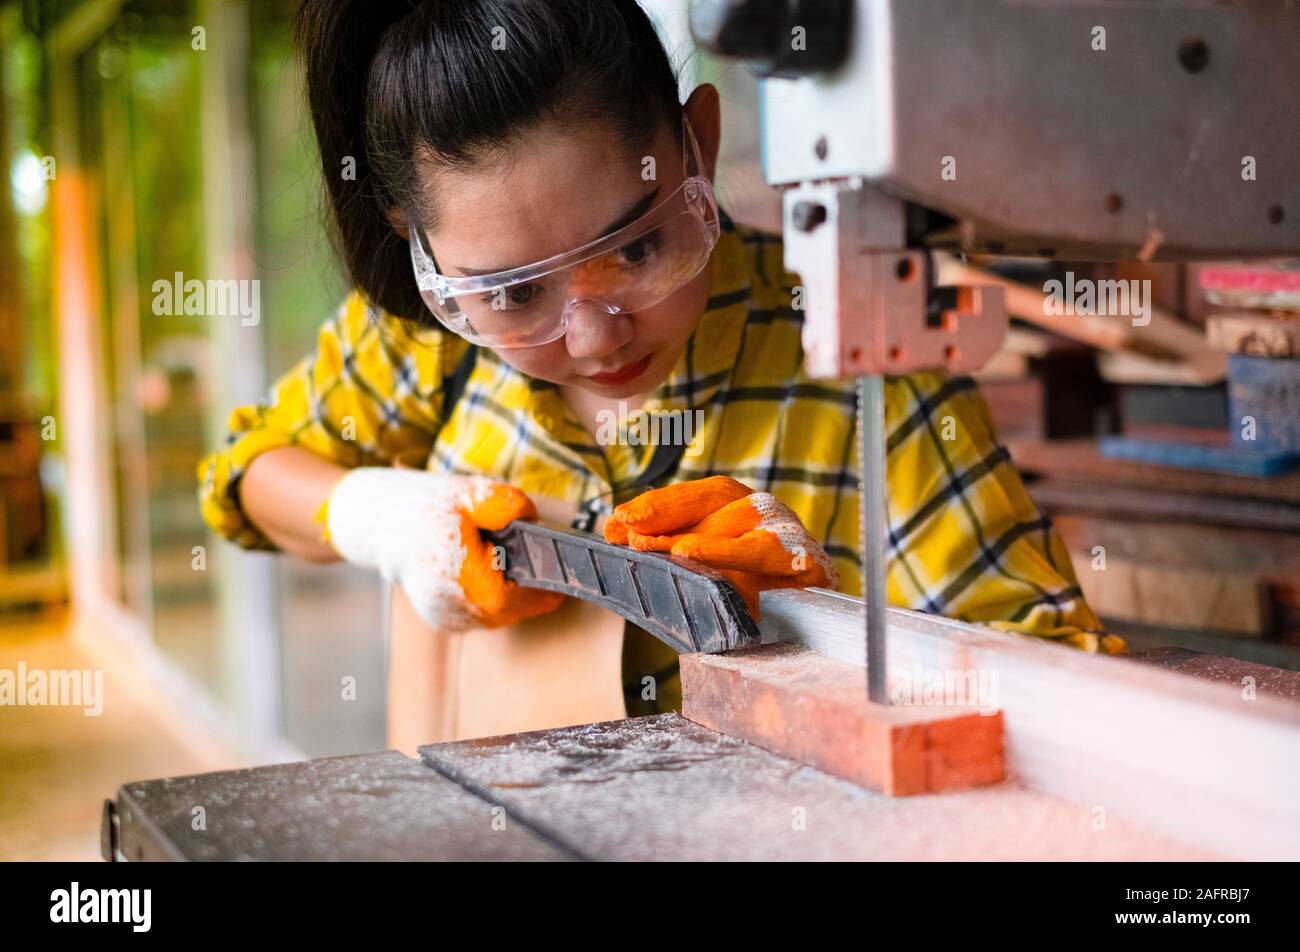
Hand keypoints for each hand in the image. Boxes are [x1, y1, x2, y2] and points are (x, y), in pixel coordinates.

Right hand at [324, 468, 564, 630]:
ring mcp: (441, 614)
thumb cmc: (429, 505)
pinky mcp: (442, 620)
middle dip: (528, 596)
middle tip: (546, 578)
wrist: (382, 523)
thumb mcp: (469, 491)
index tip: (558, 582)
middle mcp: (443, 599)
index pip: (505, 597)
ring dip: (511, 600)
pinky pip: (480, 619)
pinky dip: (493, 604)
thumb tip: (530, 519)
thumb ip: (504, 504)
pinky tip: (493, 581)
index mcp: (452, 567)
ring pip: (493, 618)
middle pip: (503, 612)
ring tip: (516, 574)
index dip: (536, 593)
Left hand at [604, 476, 838, 617]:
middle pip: (716, 499)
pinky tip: (691, 555)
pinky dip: (729, 551)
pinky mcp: (810, 562)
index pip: (700, 496)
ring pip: (743, 521)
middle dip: (665, 512)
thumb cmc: (759, 603)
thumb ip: (671, 555)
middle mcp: (767, 513)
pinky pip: (768, 552)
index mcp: (742, 511)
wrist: (820, 634)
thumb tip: (617, 535)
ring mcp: (790, 533)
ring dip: (697, 535)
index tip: (616, 521)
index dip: (658, 504)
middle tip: (623, 532)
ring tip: (655, 546)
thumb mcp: (709, 575)